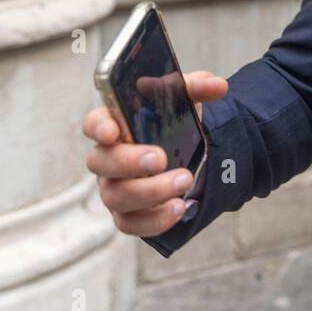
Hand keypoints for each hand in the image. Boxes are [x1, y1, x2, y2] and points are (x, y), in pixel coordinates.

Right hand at [82, 70, 227, 236]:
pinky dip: (154, 220)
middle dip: (129, 162)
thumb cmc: (175, 123)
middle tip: (160, 158)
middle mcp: (108, 158)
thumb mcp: (187, 99)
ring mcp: (115, 188)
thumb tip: (217, 86)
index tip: (112, 130)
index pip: (94, 124)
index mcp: (116, 125)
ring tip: (184, 181)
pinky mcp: (129, 214)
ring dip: (150, 191)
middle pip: (100, 163)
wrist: (190, 154)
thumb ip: (198, 87)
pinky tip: (179, 208)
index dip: (97, 127)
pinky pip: (130, 224)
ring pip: (116, 197)